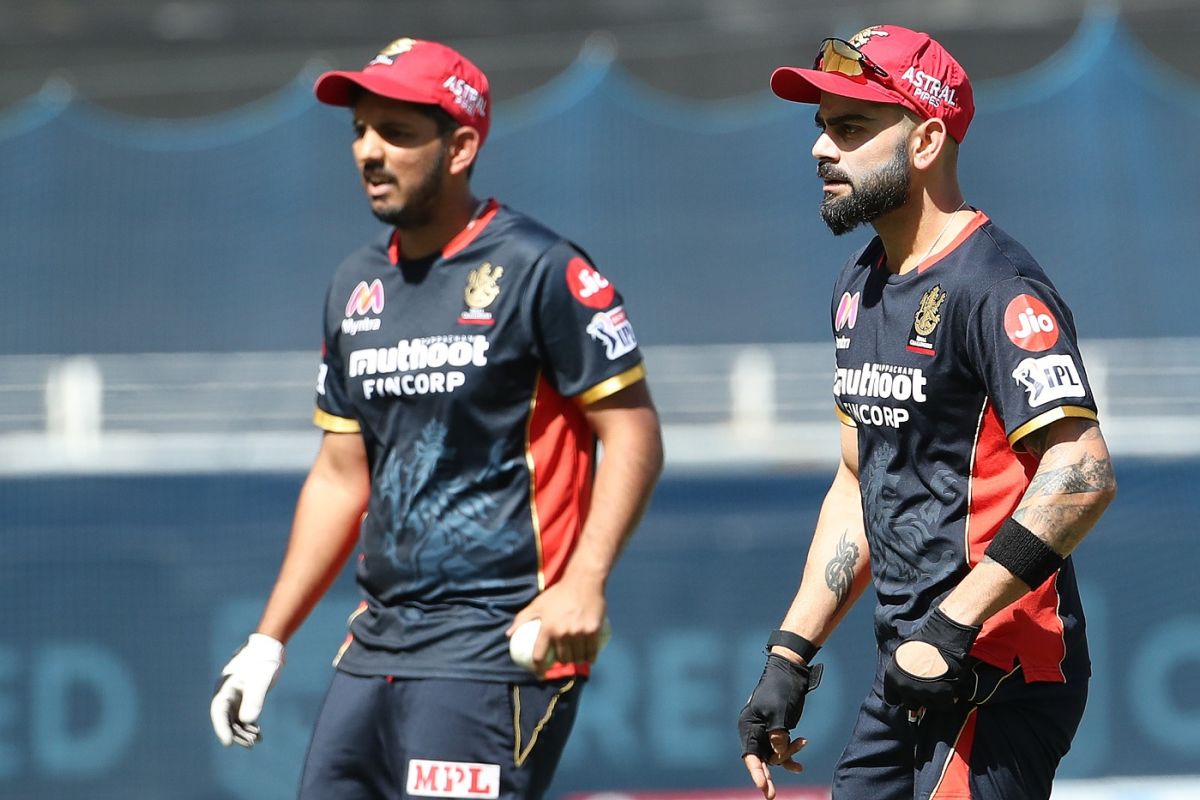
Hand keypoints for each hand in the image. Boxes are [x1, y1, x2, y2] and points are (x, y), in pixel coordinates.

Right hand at [210, 633, 284, 747]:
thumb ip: (254, 700)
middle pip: (227, 719)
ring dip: (244, 731)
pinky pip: (245, 715)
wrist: (271, 646)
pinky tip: (259, 734)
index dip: (221, 729)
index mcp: (225, 688)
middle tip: (250, 744)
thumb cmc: (263, 660)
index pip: (218, 712)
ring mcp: (237, 696)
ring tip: (256, 741)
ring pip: (236, 719)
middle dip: (237, 733)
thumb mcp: (260, 680)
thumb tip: (247, 721)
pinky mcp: (247, 697)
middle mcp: (228, 694)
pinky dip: (251, 725)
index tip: (228, 743)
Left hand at [507, 579, 606, 668]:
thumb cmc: (558, 593)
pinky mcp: (593, 631)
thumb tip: (508, 635)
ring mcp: (579, 633)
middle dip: (561, 662)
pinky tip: (589, 658)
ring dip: (576, 660)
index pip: (540, 655)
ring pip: (578, 657)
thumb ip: (522, 619)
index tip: (539, 674)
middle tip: (562, 659)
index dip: (538, 668)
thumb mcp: (537, 604)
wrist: (583, 582)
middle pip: (562, 658)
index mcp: (547, 628)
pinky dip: (590, 657)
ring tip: (576, 658)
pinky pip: (592, 651)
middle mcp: (563, 633)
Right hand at [738, 655, 822, 799]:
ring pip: (774, 754)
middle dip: (766, 777)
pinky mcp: (778, 730)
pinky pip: (782, 748)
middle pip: (760, 759)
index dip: (756, 772)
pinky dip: (792, 751)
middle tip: (771, 796)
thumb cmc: (781, 689)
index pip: (750, 755)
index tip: (762, 787)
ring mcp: (766, 731)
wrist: (791, 672)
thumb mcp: (779, 713)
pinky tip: (804, 743)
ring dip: (788, 754)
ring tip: (803, 742)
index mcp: (749, 726)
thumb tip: (778, 755)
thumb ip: (777, 736)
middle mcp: (755, 730)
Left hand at [883, 608, 979, 713]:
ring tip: (938, 686)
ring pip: (927, 706)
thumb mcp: (901, 656)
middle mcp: (905, 688)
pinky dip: (947, 699)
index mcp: (892, 678)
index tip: (908, 693)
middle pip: (910, 705)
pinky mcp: (941, 695)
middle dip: (917, 698)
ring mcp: (923, 692)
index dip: (901, 696)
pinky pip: (944, 705)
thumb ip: (899, 673)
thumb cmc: (922, 643)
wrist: (942, 638)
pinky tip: (948, 689)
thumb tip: (899, 685)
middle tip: (925, 689)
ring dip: (933, 699)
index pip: (892, 699)